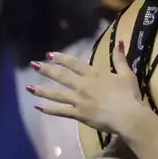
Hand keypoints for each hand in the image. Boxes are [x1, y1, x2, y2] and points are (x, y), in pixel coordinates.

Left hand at [31, 42, 152, 140]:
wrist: (127, 116)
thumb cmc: (129, 95)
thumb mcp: (127, 74)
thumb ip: (120, 59)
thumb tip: (119, 42)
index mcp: (94, 75)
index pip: (74, 64)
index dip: (62, 58)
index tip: (50, 55)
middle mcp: (82, 85)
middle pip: (61, 77)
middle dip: (47, 70)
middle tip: (34, 65)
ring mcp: (78, 100)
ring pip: (57, 94)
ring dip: (42, 90)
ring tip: (29, 88)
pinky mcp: (78, 114)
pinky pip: (61, 111)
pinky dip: (49, 109)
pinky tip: (38, 107)